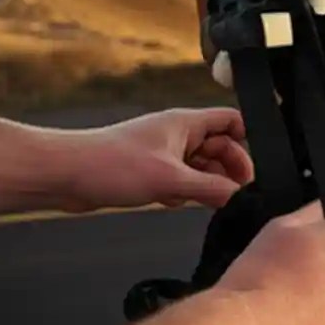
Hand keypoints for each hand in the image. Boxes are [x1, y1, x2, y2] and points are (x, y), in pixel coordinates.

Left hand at [60, 108, 254, 210]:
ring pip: (200, 166)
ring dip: (208, 184)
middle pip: (220, 147)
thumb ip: (210, 189)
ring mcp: (163, 153)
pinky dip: (185, 193)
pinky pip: (181, 180)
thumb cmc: (110, 165)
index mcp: (186, 124)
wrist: (67, 175)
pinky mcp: (149, 171)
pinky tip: (176, 203)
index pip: (231, 121)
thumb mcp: (171, 181)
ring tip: (210, 202)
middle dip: (230, 170)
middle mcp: (176, 135)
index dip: (249, 140)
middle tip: (238, 194)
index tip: (258, 167)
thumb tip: (239, 197)